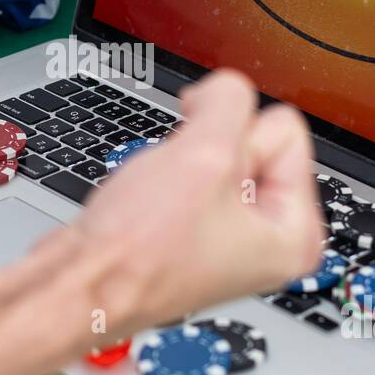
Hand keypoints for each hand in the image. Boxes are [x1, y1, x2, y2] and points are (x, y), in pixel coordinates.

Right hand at [72, 69, 323, 334]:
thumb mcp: (202, 152)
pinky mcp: (196, 228)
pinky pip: (196, 171)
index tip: (202, 168)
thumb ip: (229, 100)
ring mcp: (231, 235)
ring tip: (164, 195)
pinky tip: (154, 200)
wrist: (79, 286)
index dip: (234, 135)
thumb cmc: (138, 253)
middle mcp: (270, 239)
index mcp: (295, 234)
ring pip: (221, 151)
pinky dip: (171, 174)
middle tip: (180, 186)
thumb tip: (228, 88)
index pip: (287, 129)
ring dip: (187, 159)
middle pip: (256, 138)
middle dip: (211, 148)